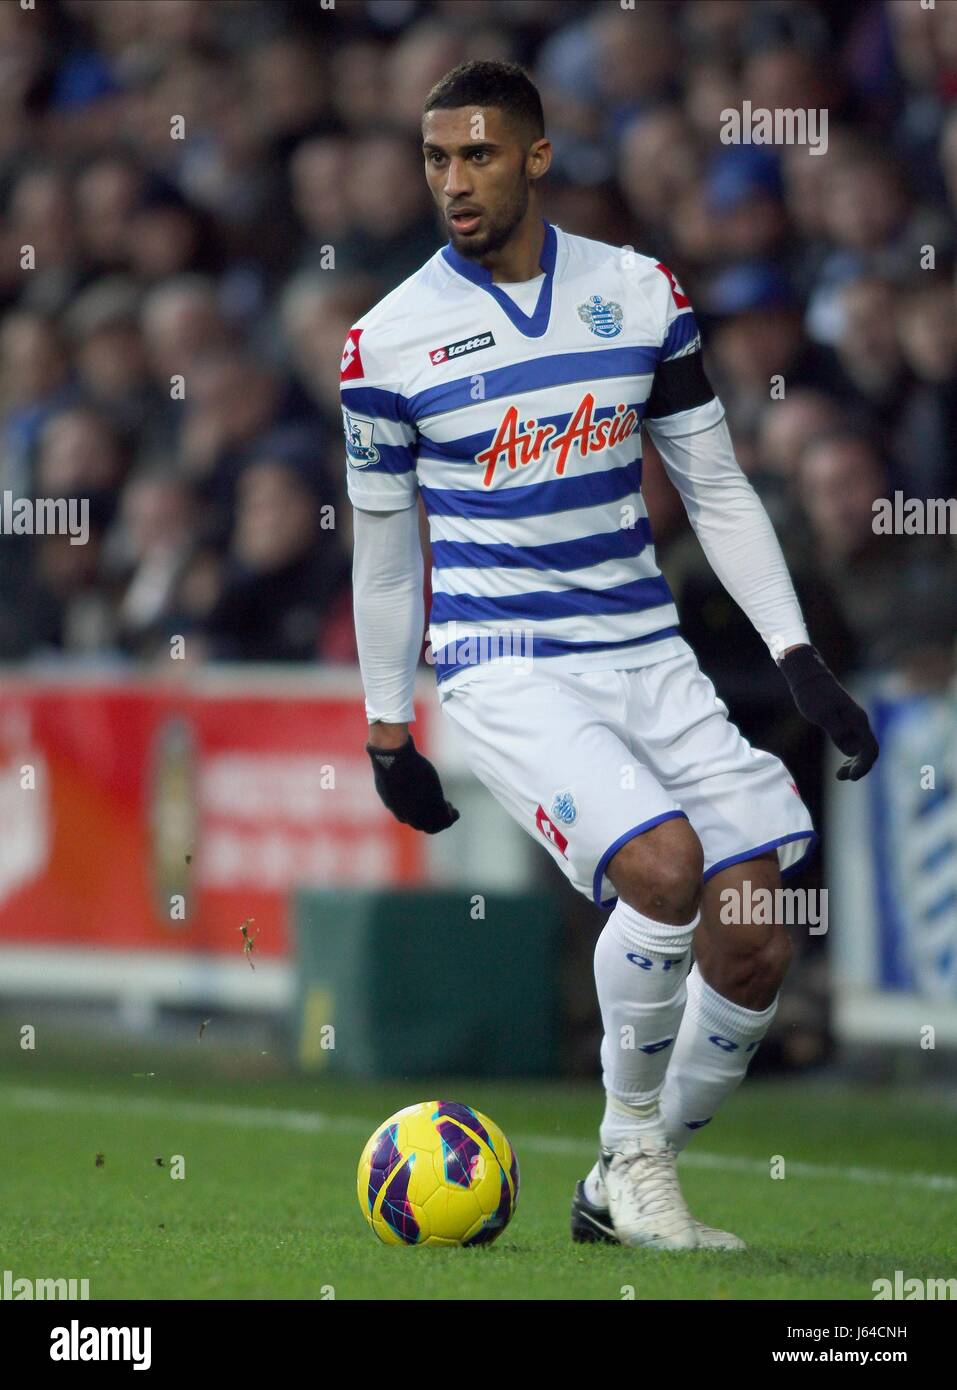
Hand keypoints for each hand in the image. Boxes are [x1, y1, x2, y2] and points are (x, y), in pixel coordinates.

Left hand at [367, 732, 459, 832]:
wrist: (394, 758)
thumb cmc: (391, 759)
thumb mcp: (390, 769)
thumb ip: (392, 772)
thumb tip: (387, 759)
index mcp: (392, 804)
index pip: (405, 818)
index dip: (419, 814)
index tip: (427, 804)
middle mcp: (403, 813)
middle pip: (420, 825)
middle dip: (433, 820)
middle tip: (444, 809)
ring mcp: (417, 812)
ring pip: (432, 826)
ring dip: (443, 820)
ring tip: (451, 812)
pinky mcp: (431, 806)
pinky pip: (444, 820)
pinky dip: (451, 817)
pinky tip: (455, 812)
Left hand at [779, 646, 878, 780]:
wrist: (809, 678)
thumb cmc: (813, 694)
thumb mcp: (822, 714)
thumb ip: (837, 731)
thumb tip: (851, 751)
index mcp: (857, 721)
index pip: (870, 749)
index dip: (864, 765)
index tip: (851, 776)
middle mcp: (859, 723)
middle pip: (868, 751)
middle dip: (859, 767)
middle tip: (840, 776)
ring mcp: (854, 724)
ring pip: (861, 750)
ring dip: (853, 764)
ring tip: (839, 775)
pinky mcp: (845, 724)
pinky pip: (854, 745)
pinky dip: (850, 756)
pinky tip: (841, 764)